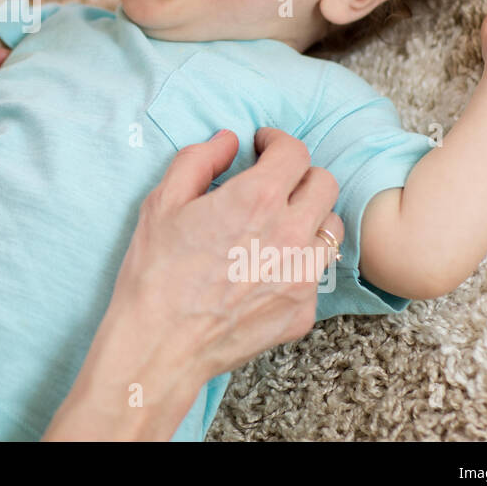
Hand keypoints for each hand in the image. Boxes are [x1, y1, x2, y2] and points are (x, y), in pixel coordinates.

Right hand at [47, 128, 342, 439]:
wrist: (160, 344)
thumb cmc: (155, 273)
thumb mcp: (162, 202)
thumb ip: (199, 159)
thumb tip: (227, 141)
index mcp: (257, 199)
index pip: (295, 152)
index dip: (277, 141)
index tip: (262, 146)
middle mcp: (291, 234)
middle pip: (324, 185)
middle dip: (299, 175)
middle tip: (272, 181)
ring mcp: (303, 276)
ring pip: (331, 229)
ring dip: (309, 217)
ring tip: (278, 224)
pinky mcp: (303, 311)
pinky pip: (317, 274)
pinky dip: (299, 263)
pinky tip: (268, 268)